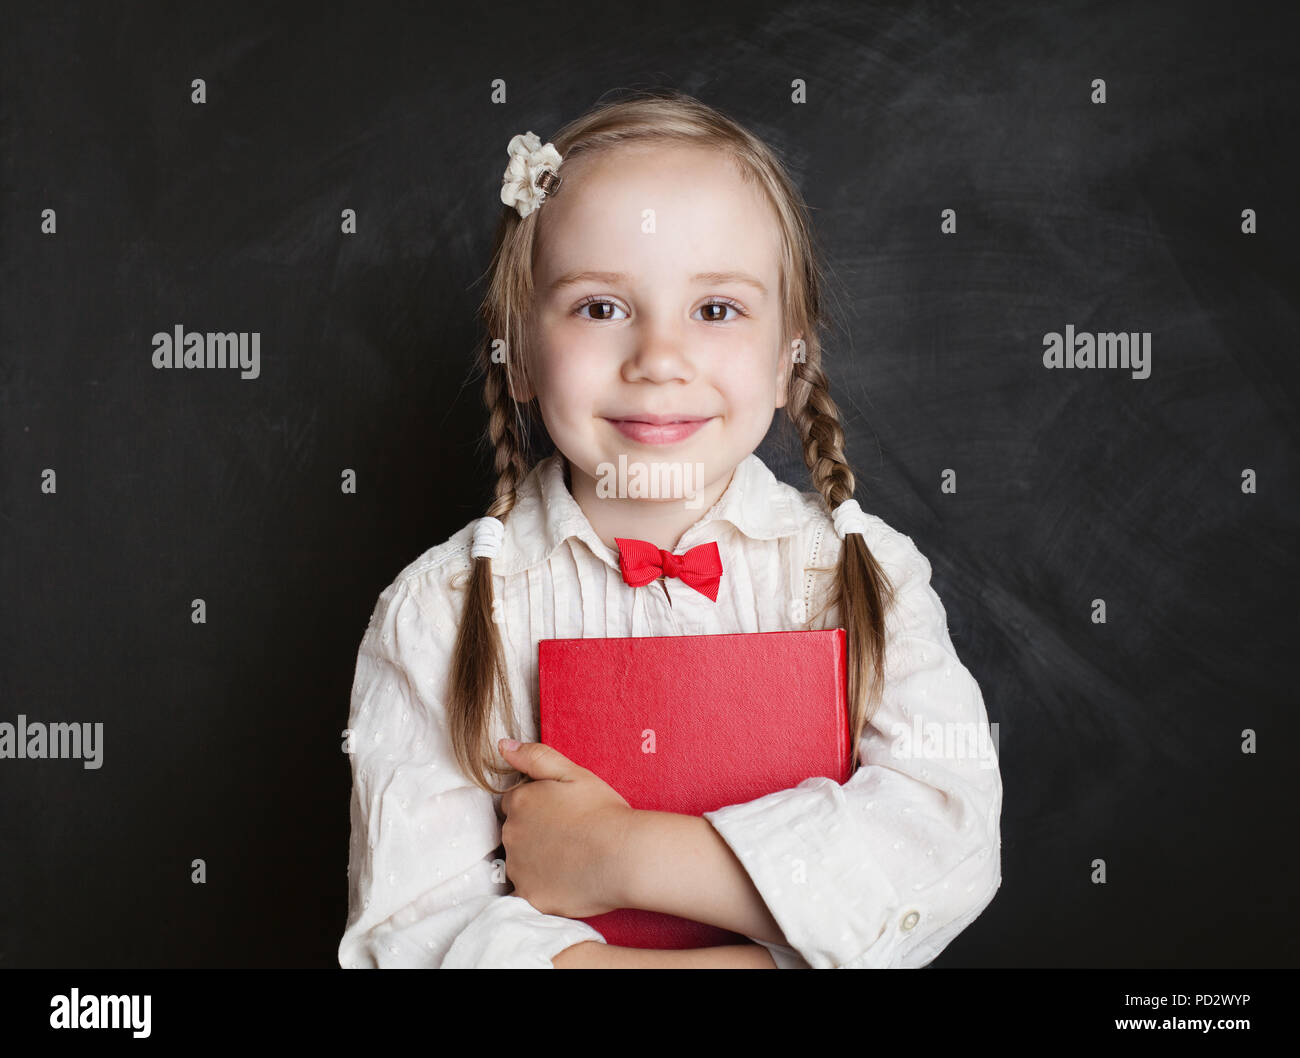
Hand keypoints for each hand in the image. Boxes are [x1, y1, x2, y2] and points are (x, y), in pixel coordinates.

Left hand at [497, 739, 634, 918]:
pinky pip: (527, 893)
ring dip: (535, 862)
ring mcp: (518, 868)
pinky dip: (540, 888)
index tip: (559, 815)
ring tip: (570, 860)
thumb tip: (503, 745)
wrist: (624, 855)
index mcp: (519, 802)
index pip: (513, 803)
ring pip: (519, 864)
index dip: (536, 808)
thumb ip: (535, 757)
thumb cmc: (603, 811)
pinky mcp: (530, 897)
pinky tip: (564, 882)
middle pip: (514, 833)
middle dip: (533, 834)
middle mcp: (511, 834)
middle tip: (568, 837)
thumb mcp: (572, 772)